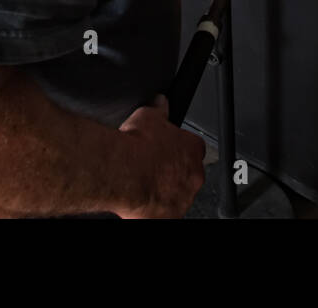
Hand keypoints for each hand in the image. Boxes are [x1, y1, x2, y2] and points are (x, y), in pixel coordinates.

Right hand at [114, 95, 205, 217]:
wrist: (123, 172)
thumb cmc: (136, 146)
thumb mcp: (147, 116)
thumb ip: (159, 109)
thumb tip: (160, 101)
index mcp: (193, 149)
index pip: (193, 148)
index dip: (177, 149)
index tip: (164, 150)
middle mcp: (194, 175)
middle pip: (188, 173)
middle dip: (173, 171)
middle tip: (153, 168)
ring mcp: (184, 198)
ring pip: (178, 194)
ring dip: (166, 190)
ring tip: (144, 183)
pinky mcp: (171, 216)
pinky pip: (166, 212)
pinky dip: (156, 208)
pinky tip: (142, 199)